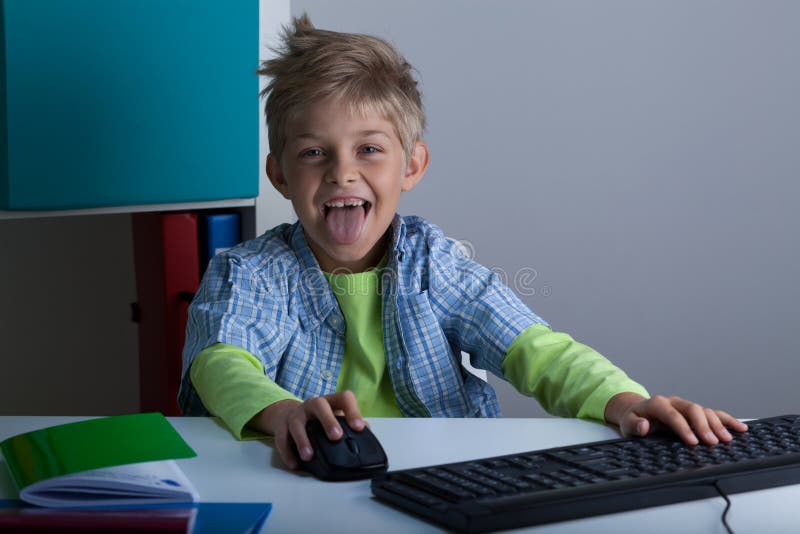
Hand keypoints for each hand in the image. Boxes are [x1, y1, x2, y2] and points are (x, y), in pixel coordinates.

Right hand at [250, 390, 365, 469]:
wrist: (287, 414)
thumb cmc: (318, 418)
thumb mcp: (335, 417)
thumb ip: (349, 424)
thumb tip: (367, 433)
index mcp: (330, 401)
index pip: (344, 397)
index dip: (352, 410)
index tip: (358, 427)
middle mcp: (312, 404)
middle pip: (319, 405)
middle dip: (328, 420)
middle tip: (336, 437)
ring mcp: (296, 414)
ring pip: (297, 422)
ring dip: (303, 439)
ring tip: (309, 456)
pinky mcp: (282, 427)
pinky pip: (282, 439)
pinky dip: (287, 452)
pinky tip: (294, 464)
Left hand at [605, 392, 747, 444]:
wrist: (636, 413)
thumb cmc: (633, 420)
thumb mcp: (627, 424)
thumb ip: (634, 425)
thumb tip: (643, 425)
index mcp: (657, 404)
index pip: (673, 415)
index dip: (683, 428)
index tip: (693, 442)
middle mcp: (673, 402)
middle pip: (692, 410)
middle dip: (703, 426)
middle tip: (712, 443)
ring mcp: (685, 406)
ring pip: (704, 411)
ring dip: (717, 425)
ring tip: (726, 439)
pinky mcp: (694, 412)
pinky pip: (713, 413)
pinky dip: (727, 420)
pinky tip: (740, 428)